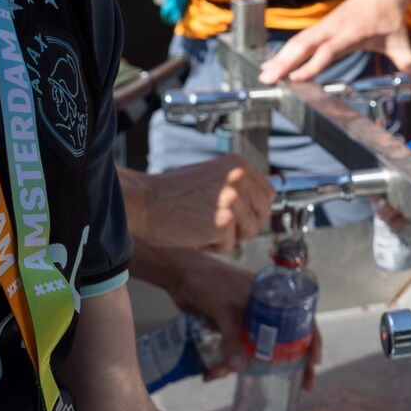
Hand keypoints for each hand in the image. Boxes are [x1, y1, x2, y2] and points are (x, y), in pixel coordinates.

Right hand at [138, 158, 274, 251]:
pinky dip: (212, 246)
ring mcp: (232, 201)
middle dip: (244, 225)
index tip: (241, 215)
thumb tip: (261, 203)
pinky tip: (194, 234)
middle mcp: (239, 179)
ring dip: (227, 236)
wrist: (143, 202)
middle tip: (219, 224)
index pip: (268, 192)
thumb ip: (237, 186)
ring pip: (248, 231)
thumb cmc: (170, 193)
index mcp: (238, 165)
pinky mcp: (222, 224)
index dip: (256, 209)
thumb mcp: (211, 177)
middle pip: (262, 214)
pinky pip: (228, 245)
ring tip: (203, 226)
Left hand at [153, 251, 321, 386]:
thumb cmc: (208, 281)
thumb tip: (239, 369)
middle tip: (301, 385)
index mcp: (272, 298)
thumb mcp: (224, 307)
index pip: (300, 318)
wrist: (180, 275)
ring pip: (255, 351)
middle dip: (288, 365)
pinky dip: (222, 364)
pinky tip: (209, 373)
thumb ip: (232, 337)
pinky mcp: (228, 329)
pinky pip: (233, 352)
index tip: (314, 361)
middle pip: (284, 340)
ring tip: (218, 375)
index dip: (311, 339)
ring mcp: (245, 322)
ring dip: (240, 367)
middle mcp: (263, 311)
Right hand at [262, 0, 410, 87]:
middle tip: (268, 79)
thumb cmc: (389, 18)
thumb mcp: (401, 42)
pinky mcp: (320, 28)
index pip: (329, 51)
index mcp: (351, 33)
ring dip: (280, 58)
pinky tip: (272, 66)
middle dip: (285, 62)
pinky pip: (299, 41)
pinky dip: (284, 53)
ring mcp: (324, 27)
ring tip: (263, 75)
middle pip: (304, 46)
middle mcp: (333, 29)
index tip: (298, 78)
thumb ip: (410, 66)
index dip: (313, 64)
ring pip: (297, 43)